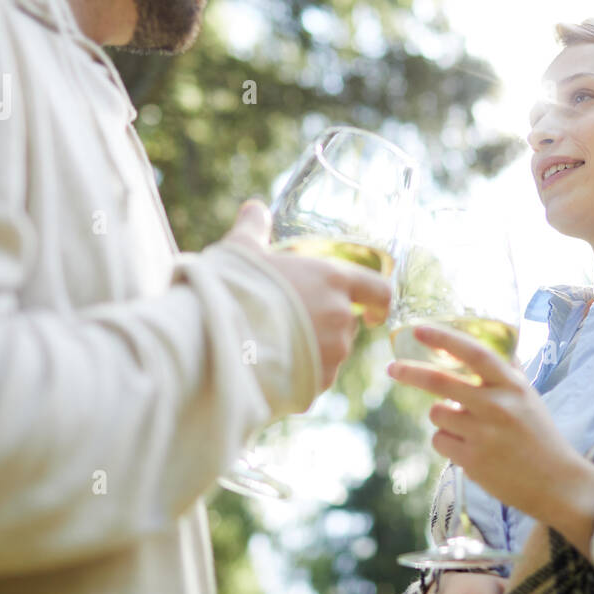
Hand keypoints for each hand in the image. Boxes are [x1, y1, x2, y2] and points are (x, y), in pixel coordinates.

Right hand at [224, 200, 390, 390]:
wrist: (214, 340)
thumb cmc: (232, 288)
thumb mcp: (240, 250)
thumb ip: (253, 228)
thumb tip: (254, 208)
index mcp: (332, 280)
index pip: (379, 290)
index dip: (377, 300)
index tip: (371, 310)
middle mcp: (340, 319)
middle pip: (348, 324)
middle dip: (328, 324)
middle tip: (294, 323)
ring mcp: (331, 355)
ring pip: (331, 354)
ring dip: (313, 351)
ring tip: (275, 346)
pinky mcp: (315, 385)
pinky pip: (313, 380)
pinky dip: (299, 377)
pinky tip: (270, 368)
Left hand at [386, 324, 579, 522]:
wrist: (557, 483)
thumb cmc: (540, 435)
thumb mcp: (528, 396)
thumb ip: (506, 372)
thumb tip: (485, 343)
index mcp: (512, 385)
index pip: (474, 352)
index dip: (443, 338)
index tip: (418, 330)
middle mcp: (497, 406)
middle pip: (439, 382)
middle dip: (409, 372)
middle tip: (392, 368)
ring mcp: (483, 434)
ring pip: (437, 414)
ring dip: (442, 417)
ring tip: (466, 428)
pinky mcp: (471, 461)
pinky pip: (439, 440)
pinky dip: (446, 442)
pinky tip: (469, 448)